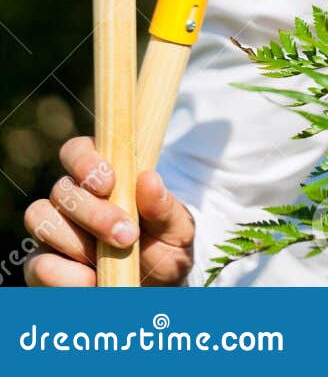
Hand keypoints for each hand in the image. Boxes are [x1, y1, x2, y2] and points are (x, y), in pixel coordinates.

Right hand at [22, 136, 194, 285]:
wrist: (159, 290)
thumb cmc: (166, 248)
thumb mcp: (177, 228)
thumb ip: (165, 206)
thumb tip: (149, 179)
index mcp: (105, 177)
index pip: (77, 150)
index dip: (85, 161)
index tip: (109, 183)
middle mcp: (74, 200)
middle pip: (62, 189)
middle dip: (94, 212)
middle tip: (127, 235)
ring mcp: (54, 231)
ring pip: (41, 218)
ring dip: (77, 240)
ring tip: (111, 258)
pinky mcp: (44, 265)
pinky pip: (38, 264)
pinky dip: (65, 275)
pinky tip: (93, 280)